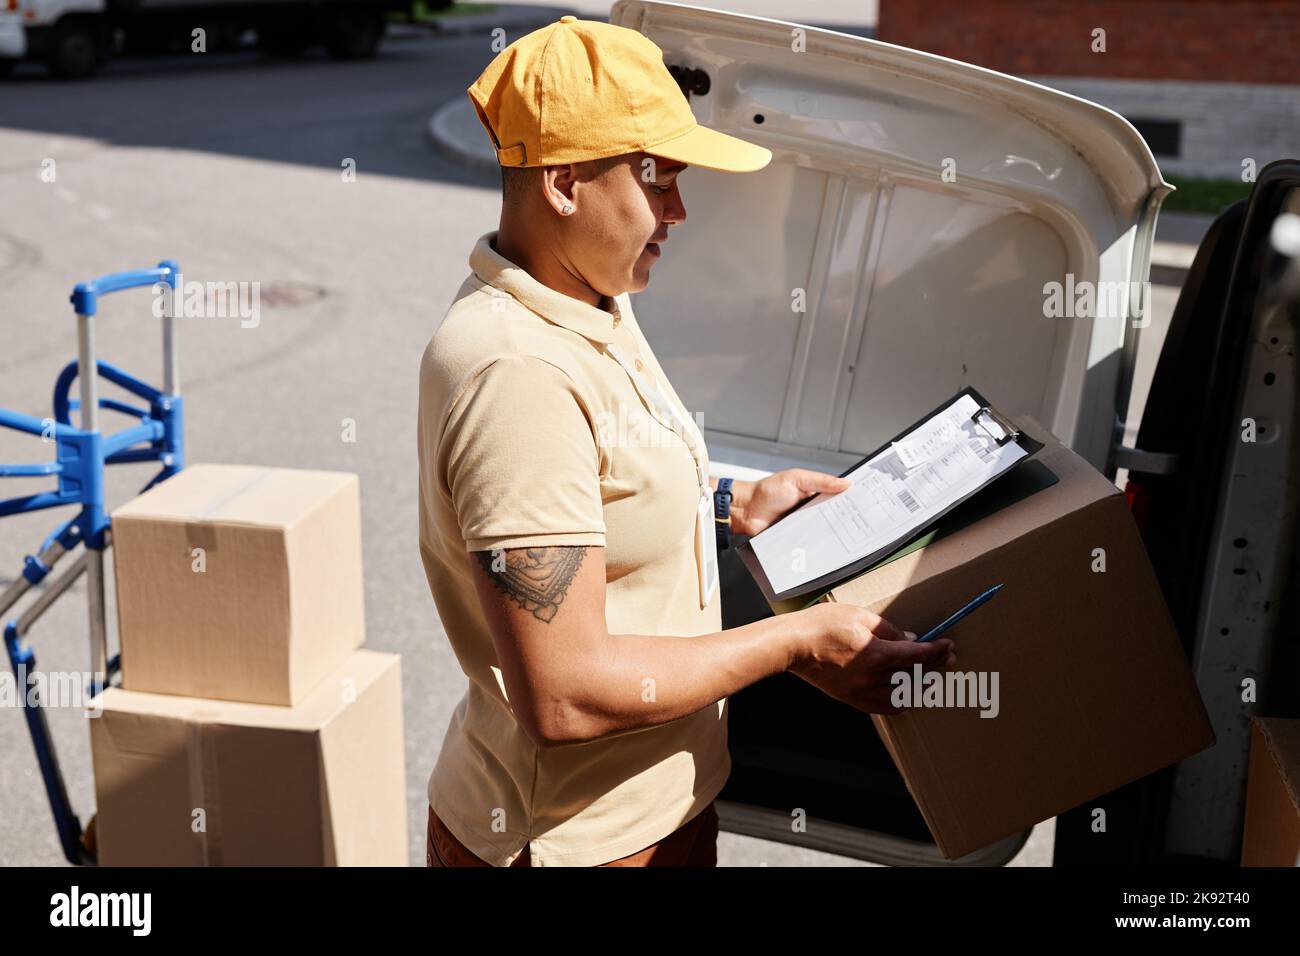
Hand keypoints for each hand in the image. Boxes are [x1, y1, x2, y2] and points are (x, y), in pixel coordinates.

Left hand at [729, 468, 852, 536]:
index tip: (865, 502)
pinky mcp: (797, 537)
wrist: (746, 511)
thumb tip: (845, 482)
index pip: (836, 496)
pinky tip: (827, 545)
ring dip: (833, 531)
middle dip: (846, 518)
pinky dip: (818, 542)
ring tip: (849, 535)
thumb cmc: (767, 491)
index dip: (850, 499)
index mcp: (813, 492)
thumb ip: (820, 481)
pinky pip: (811, 541)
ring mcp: (805, 524)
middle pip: (834, 515)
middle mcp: (811, 509)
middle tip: (861, 522)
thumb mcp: (796, 479)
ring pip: (824, 529)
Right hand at [790, 603, 955, 715]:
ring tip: (932, 678)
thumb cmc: (821, 625)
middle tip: (948, 658)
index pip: (918, 655)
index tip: (947, 645)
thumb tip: (908, 639)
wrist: (793, 646)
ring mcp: (862, 691)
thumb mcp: (858, 616)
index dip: (937, 650)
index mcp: (876, 654)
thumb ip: (888, 629)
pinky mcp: (852, 699)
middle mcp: (872, 677)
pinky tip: (907, 699)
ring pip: (903, 695)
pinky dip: (899, 704)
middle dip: (935, 665)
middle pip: (914, 675)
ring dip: (921, 687)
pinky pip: (883, 708)